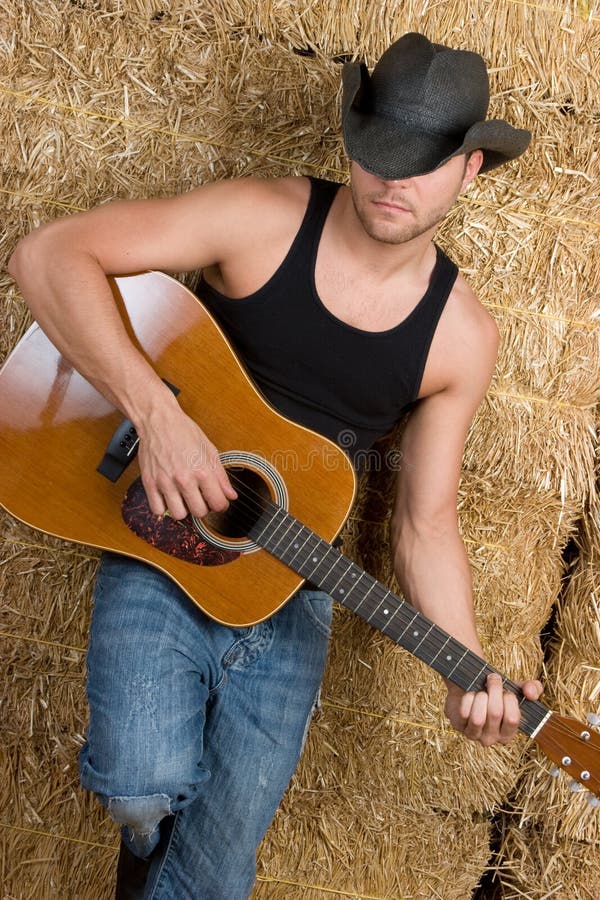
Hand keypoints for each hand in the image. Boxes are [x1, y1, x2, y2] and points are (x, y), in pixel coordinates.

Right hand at [136, 401, 236, 519]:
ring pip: (179, 515)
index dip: (221, 505)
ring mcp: (165, 482)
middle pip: (199, 512)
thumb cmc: (183, 431)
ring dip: (184, 510)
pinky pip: (157, 509)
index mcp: (202, 470)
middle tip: (201, 499)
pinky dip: (164, 508)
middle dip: (203, 508)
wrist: (158, 421)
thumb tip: (231, 495)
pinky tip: (168, 498)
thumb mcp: (209, 451)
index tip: (218, 502)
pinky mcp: (150, 483)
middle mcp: (184, 478)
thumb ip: (221, 476)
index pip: (218, 503)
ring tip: (184, 499)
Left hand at [444, 673, 543, 746]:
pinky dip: (468, 698)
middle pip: (495, 713)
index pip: (512, 719)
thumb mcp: (516, 689)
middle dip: (494, 690)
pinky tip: (470, 694)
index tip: (506, 690)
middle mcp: (492, 738)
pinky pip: (464, 712)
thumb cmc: (496, 693)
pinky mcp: (459, 727)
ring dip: (481, 697)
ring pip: (478, 718)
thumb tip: (531, 694)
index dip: (509, 699)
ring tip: (482, 690)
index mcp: (508, 733)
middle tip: (492, 679)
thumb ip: (532, 689)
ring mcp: (474, 735)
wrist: (469, 687)